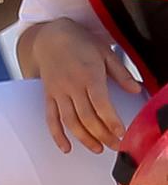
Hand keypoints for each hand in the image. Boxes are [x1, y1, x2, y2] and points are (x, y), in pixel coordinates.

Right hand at [29, 20, 140, 152]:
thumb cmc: (80, 43)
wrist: (49, 36)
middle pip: (87, 117)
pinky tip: (66, 147)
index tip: (121, 133)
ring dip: (84, 138)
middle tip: (115, 145)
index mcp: (88, 75)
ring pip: (70, 121)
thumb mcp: (105, 52)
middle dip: (102, 135)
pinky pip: (50, 118)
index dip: (111, 121)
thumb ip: (121, 73)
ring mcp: (58, 92)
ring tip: (98, 148)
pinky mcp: (48, 96)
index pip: (101, 104)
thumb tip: (136, 89)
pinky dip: (56, 135)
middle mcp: (71, 86)